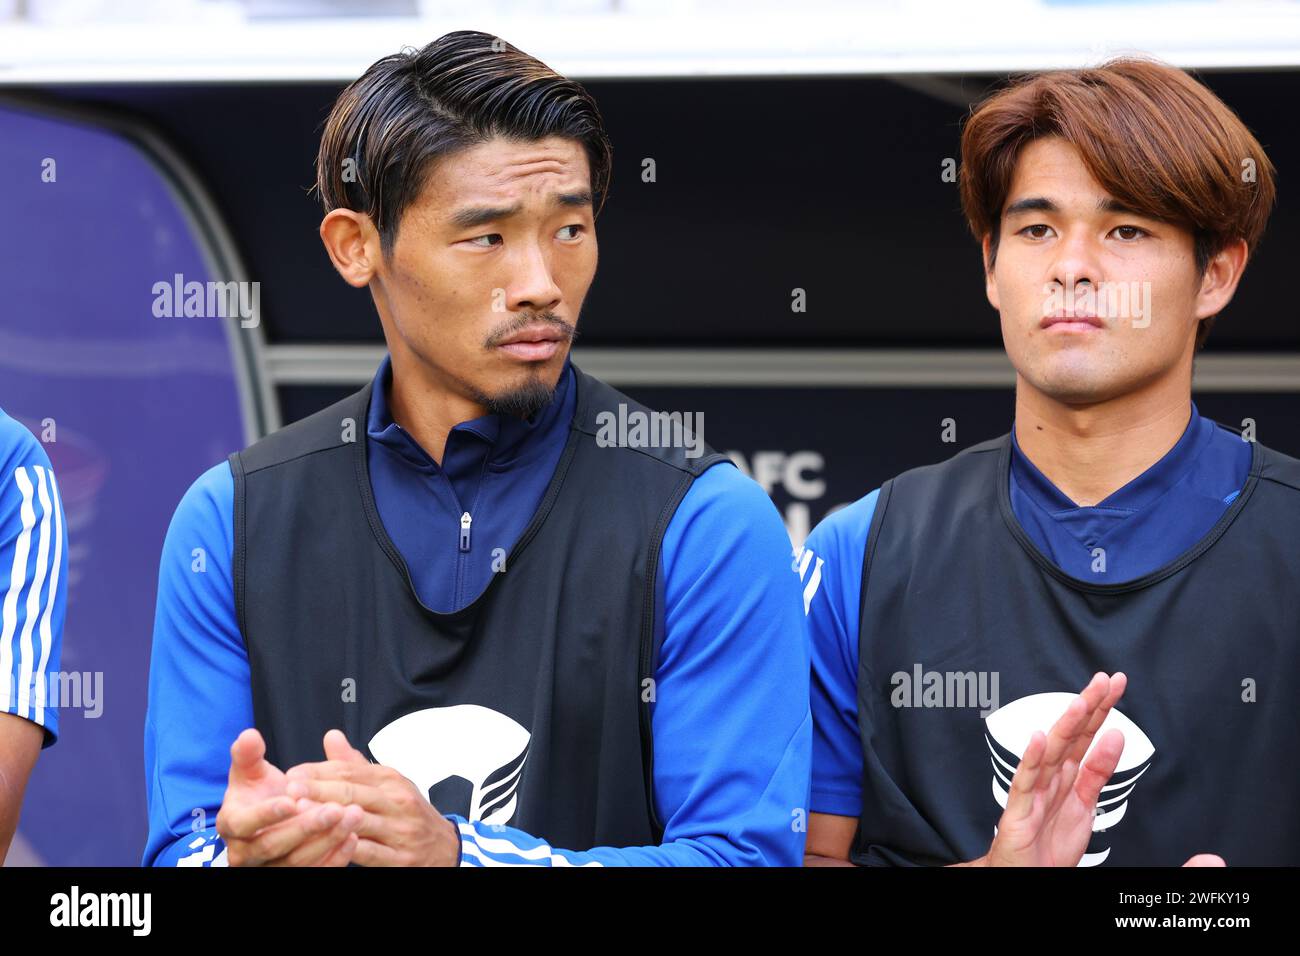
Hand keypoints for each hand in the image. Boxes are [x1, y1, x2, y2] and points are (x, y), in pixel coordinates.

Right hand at [216, 727, 362, 866]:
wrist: (270, 819)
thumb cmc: (260, 793)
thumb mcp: (251, 772)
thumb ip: (249, 755)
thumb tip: (249, 735)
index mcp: (232, 825)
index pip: (245, 824)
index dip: (266, 814)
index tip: (292, 801)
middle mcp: (246, 853)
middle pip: (274, 845)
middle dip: (307, 827)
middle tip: (335, 809)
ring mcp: (269, 867)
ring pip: (297, 861)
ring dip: (327, 840)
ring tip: (353, 816)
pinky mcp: (292, 875)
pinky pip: (314, 872)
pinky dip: (335, 857)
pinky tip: (353, 837)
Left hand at [284, 729, 460, 866]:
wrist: (446, 847)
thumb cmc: (409, 814)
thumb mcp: (389, 784)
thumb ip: (355, 765)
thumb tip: (331, 737)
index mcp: (390, 780)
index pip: (350, 771)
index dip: (319, 771)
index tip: (292, 773)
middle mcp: (397, 801)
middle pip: (352, 793)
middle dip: (318, 791)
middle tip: (289, 789)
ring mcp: (400, 830)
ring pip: (359, 821)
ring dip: (328, 818)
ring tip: (301, 815)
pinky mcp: (401, 858)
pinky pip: (370, 852)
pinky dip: (348, 847)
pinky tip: (328, 844)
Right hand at [982, 672, 1126, 866]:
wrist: (1026, 876)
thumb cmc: (1049, 843)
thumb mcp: (1085, 804)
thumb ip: (1098, 771)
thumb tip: (1116, 736)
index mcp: (1067, 775)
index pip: (1086, 735)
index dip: (1101, 709)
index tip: (1115, 684)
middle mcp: (1050, 777)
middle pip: (1070, 737)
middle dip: (1088, 707)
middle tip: (1104, 681)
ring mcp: (1033, 792)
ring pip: (1050, 754)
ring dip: (1065, 727)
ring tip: (1080, 703)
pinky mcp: (1018, 811)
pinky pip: (1025, 783)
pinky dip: (1030, 759)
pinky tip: (1038, 738)